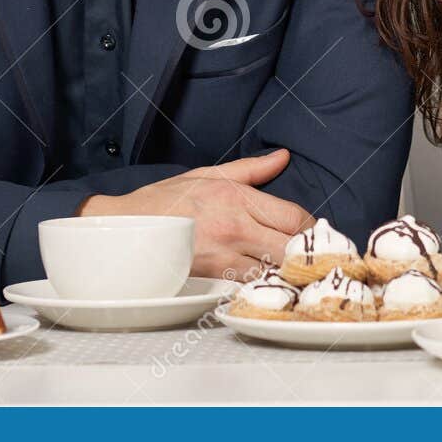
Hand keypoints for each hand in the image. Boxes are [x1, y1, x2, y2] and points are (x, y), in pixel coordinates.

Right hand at [79, 149, 312, 279]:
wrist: (126, 227)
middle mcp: (234, 226)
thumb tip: (282, 157)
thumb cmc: (165, 200)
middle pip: (289, 246)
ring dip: (285, 271)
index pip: (293, 216)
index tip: (315, 233)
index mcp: (237, 197)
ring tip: (293, 271)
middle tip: (312, 256)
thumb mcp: (208, 174)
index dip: (311, 228)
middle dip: (305, 253)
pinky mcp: (212, 275)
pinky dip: (262, 284)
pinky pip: (249, 283)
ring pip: (273, 269)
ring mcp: (223, 253)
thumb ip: (251, 169)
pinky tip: (268, 282)